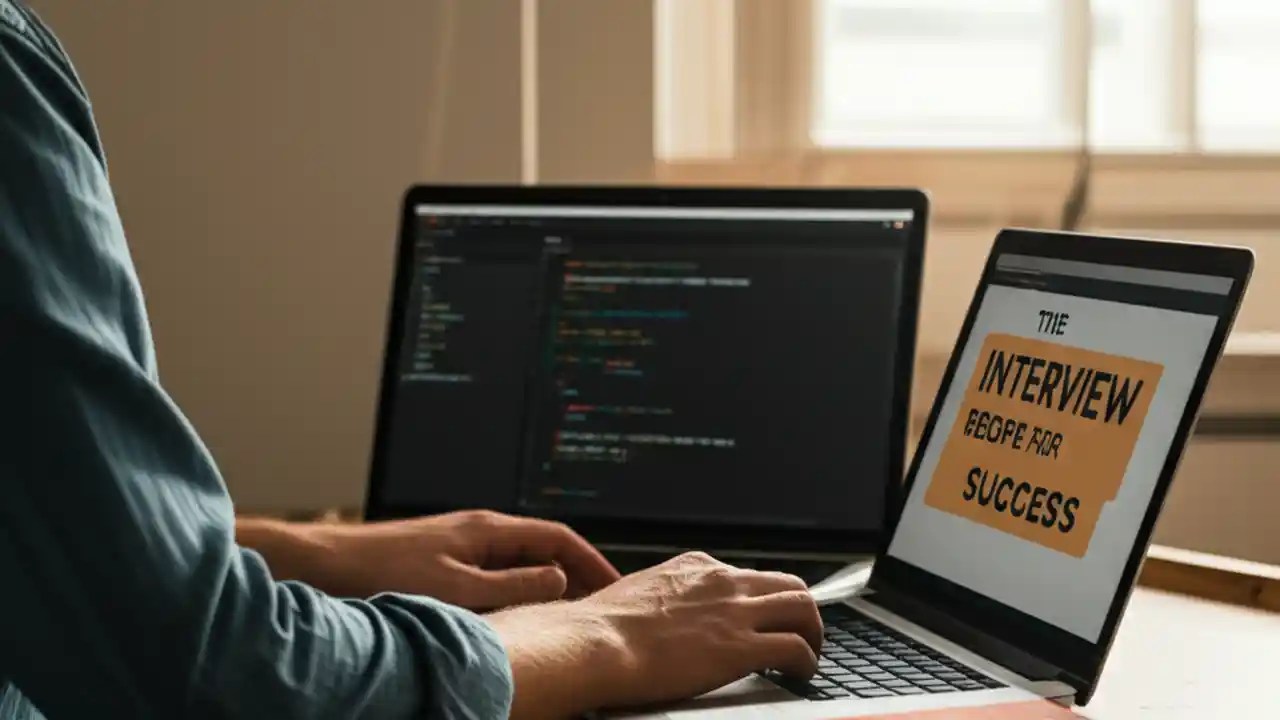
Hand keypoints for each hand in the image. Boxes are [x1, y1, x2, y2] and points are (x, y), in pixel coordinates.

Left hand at [299, 511, 619, 609]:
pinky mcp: (443, 560)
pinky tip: (517, 613)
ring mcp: (461, 544)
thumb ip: (513, 586)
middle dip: (577, 573)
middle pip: (544, 548)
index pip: (559, 539)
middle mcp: (479, 531)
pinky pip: (496, 572)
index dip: (593, 562)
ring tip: (568, 613)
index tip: (617, 586)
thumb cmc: (385, 572)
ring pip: (520, 562)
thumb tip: (560, 581)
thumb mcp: (458, 588)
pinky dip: (518, 590)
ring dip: (547, 584)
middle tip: (601, 604)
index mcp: (489, 529)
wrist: (325, 564)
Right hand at [486, 551, 821, 719]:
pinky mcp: (741, 647)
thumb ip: (663, 599)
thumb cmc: (602, 626)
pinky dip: (807, 662)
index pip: (746, 575)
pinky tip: (801, 675)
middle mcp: (722, 581)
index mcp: (695, 567)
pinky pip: (795, 648)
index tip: (762, 616)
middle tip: (802, 633)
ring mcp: (734, 612)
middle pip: (787, 583)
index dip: (762, 598)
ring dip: (813, 632)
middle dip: (800, 609)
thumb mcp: (638, 594)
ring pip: (803, 607)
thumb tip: (659, 618)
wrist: (595, 642)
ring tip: (810, 654)